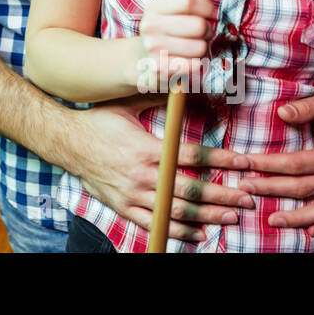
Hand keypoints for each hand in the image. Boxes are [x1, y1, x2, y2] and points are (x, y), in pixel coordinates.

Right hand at [65, 99, 253, 242]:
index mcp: (146, 148)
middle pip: (191, 189)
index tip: (242, 162)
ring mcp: (133, 195)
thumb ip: (156, 97)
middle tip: (247, 197)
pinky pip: (156, 225)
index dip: (220, 159)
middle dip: (223, 194)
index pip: (191, 155)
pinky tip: (202, 233)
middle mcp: (142, 175)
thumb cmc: (98, 121)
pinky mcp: (125, 208)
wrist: (67, 143)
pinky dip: (180, 232)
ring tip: (233, 216)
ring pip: (177, 210)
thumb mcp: (126, 104)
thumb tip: (183, 82)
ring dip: (209, 215)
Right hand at [136, 0, 214, 91]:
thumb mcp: (167, 6)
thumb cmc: (163, 30)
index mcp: (154, 6)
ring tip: (191, 48)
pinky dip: (196, 64)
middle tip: (201, 33)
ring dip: (202, 49)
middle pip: (199, 25)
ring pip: (200, 47)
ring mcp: (153, 47)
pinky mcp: (160, 68)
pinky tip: (186, 61)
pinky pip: (194, 65)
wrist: (138, 60)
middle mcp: (150, 25)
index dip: (206, 6)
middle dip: (207, 30)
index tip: (209, 11)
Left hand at [236, 79, 313, 236]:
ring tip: (272, 219)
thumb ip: (306, 107)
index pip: (295, 163)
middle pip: (302, 188)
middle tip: (244, 188)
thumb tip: (283, 112)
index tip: (246, 163)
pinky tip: (310, 232)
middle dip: (271, 188)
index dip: (268, 164)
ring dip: (296, 218)